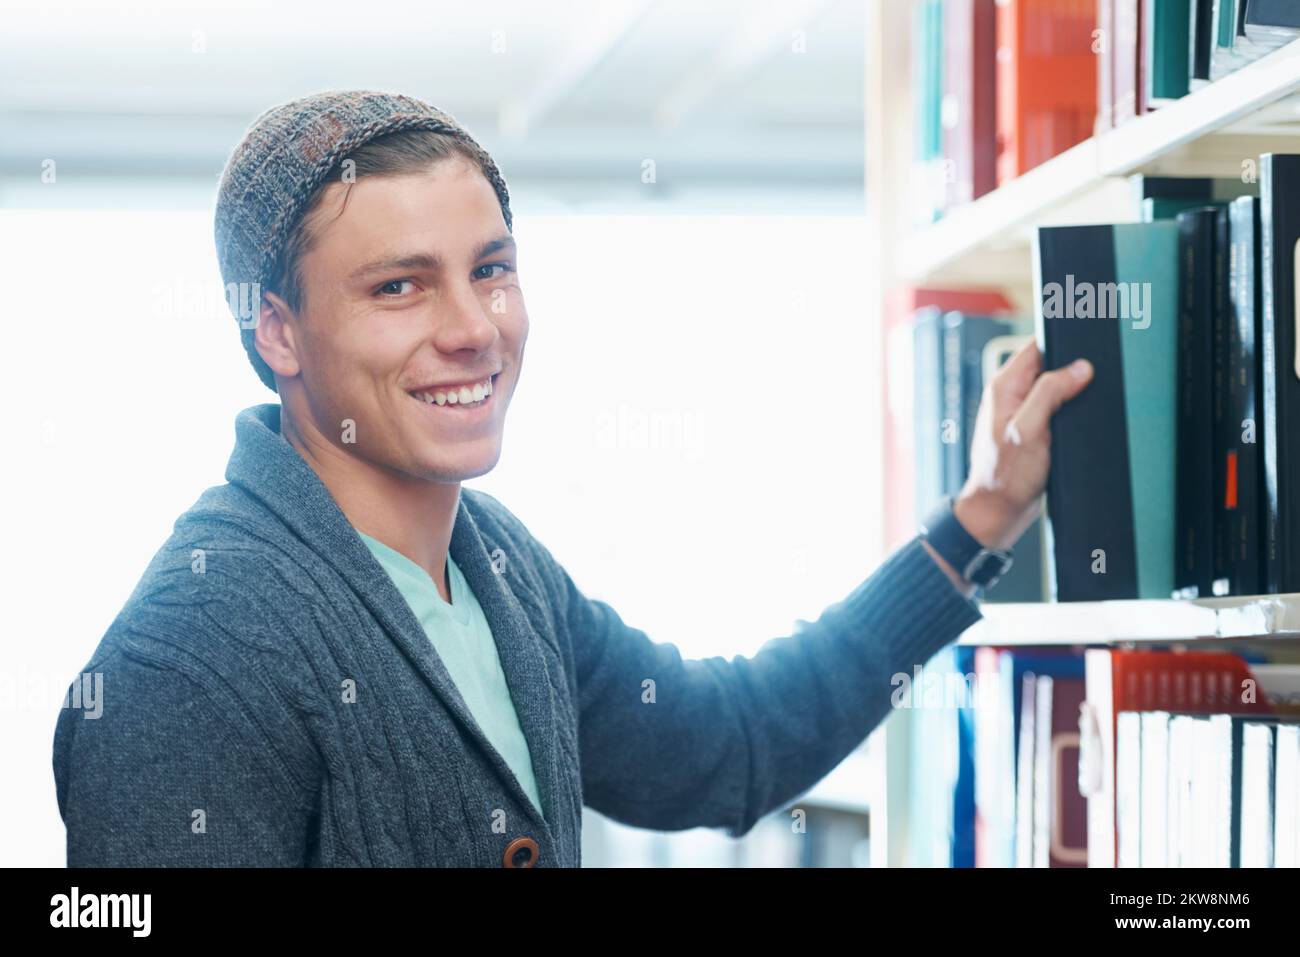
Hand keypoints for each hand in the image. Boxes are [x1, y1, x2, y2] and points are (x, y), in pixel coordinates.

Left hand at [953, 340, 1093, 551]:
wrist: (997, 512)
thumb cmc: (1005, 477)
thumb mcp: (1029, 431)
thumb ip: (1050, 394)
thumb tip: (1079, 368)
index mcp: (1003, 387)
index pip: (1037, 347)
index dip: (1063, 345)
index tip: (1087, 350)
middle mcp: (1010, 395)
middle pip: (1048, 365)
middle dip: (1071, 369)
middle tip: (1090, 381)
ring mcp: (1020, 413)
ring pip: (1054, 388)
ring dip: (1072, 392)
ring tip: (1083, 404)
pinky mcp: (1031, 429)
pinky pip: (1054, 409)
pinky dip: (1068, 411)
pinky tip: (1076, 422)